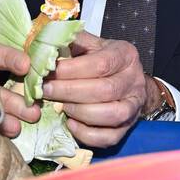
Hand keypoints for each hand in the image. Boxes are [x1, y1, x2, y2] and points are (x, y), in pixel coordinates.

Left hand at [40, 31, 150, 147]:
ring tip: (60, 106)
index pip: (100, 64)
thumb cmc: (101, 60)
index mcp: (125, 55)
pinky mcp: (128, 126)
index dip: (71, 70)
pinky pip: (110, 137)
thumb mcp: (90, 44)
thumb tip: (44, 45)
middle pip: (105, 90)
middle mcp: (134, 80)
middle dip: (69, 92)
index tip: (47, 72)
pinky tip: (70, 124)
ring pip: (111, 115)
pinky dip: (87, 133)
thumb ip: (71, 42)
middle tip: (45, 91)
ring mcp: (134, 105)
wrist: (126, 80)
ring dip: (80, 112)